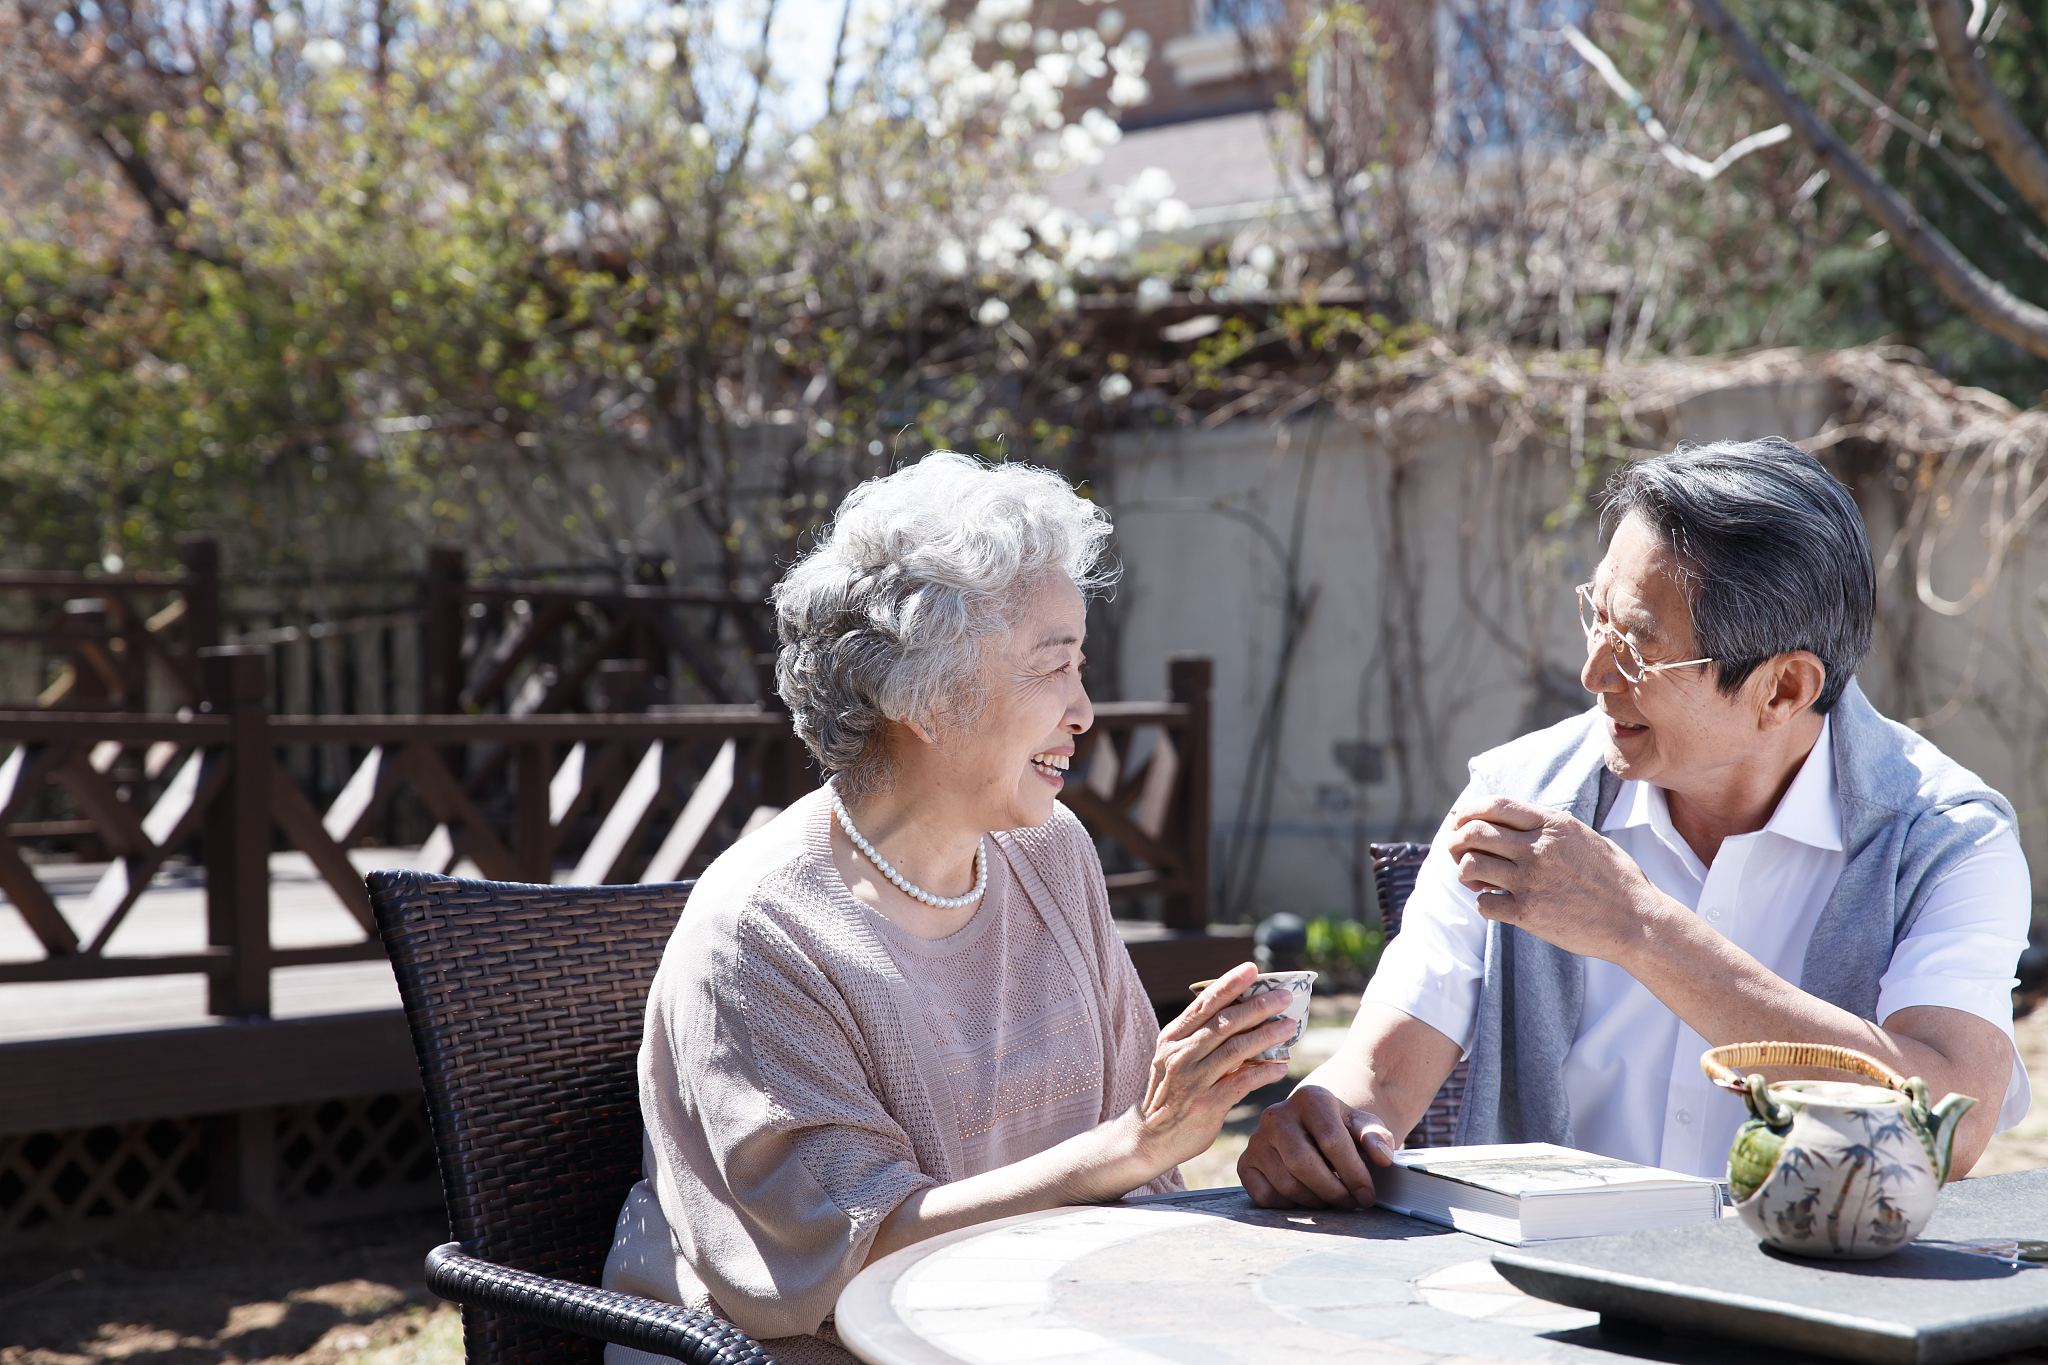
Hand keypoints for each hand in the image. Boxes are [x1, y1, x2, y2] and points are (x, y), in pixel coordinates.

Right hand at [1132, 962, 1294, 1169]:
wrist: (1147, 1138)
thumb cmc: (1169, 1094)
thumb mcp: (1174, 1059)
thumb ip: (1201, 1040)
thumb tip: (1242, 1018)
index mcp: (1173, 1037)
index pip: (1204, 1003)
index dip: (1229, 984)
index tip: (1252, 968)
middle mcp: (1181, 1054)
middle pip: (1225, 1022)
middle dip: (1258, 1006)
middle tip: (1284, 996)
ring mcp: (1193, 1079)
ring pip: (1237, 1049)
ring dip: (1267, 1035)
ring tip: (1290, 1026)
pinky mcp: (1207, 1104)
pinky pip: (1243, 1081)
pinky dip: (1265, 1071)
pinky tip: (1281, 1066)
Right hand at [1237, 1085, 1395, 1208]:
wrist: (1313, 1126)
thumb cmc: (1342, 1129)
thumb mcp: (1364, 1126)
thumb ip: (1377, 1137)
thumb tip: (1382, 1157)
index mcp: (1310, 1098)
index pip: (1332, 1141)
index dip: (1354, 1174)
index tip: (1367, 1195)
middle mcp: (1277, 1114)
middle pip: (1304, 1164)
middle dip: (1333, 1191)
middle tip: (1351, 1203)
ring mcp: (1257, 1138)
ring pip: (1286, 1184)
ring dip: (1315, 1201)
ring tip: (1332, 1198)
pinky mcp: (1246, 1161)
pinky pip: (1265, 1196)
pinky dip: (1288, 1205)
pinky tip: (1305, 1195)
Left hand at [1446, 795, 1673, 962]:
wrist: (1636, 920)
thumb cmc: (1615, 878)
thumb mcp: (1585, 837)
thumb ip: (1550, 827)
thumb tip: (1516, 820)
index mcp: (1553, 825)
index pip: (1495, 804)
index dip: (1469, 810)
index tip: (1461, 820)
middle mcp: (1538, 848)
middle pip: (1473, 833)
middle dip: (1456, 841)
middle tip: (1458, 852)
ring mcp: (1531, 880)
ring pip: (1470, 865)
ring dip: (1464, 872)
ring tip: (1476, 880)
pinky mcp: (1528, 912)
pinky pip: (1484, 903)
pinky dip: (1483, 902)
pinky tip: (1496, 903)